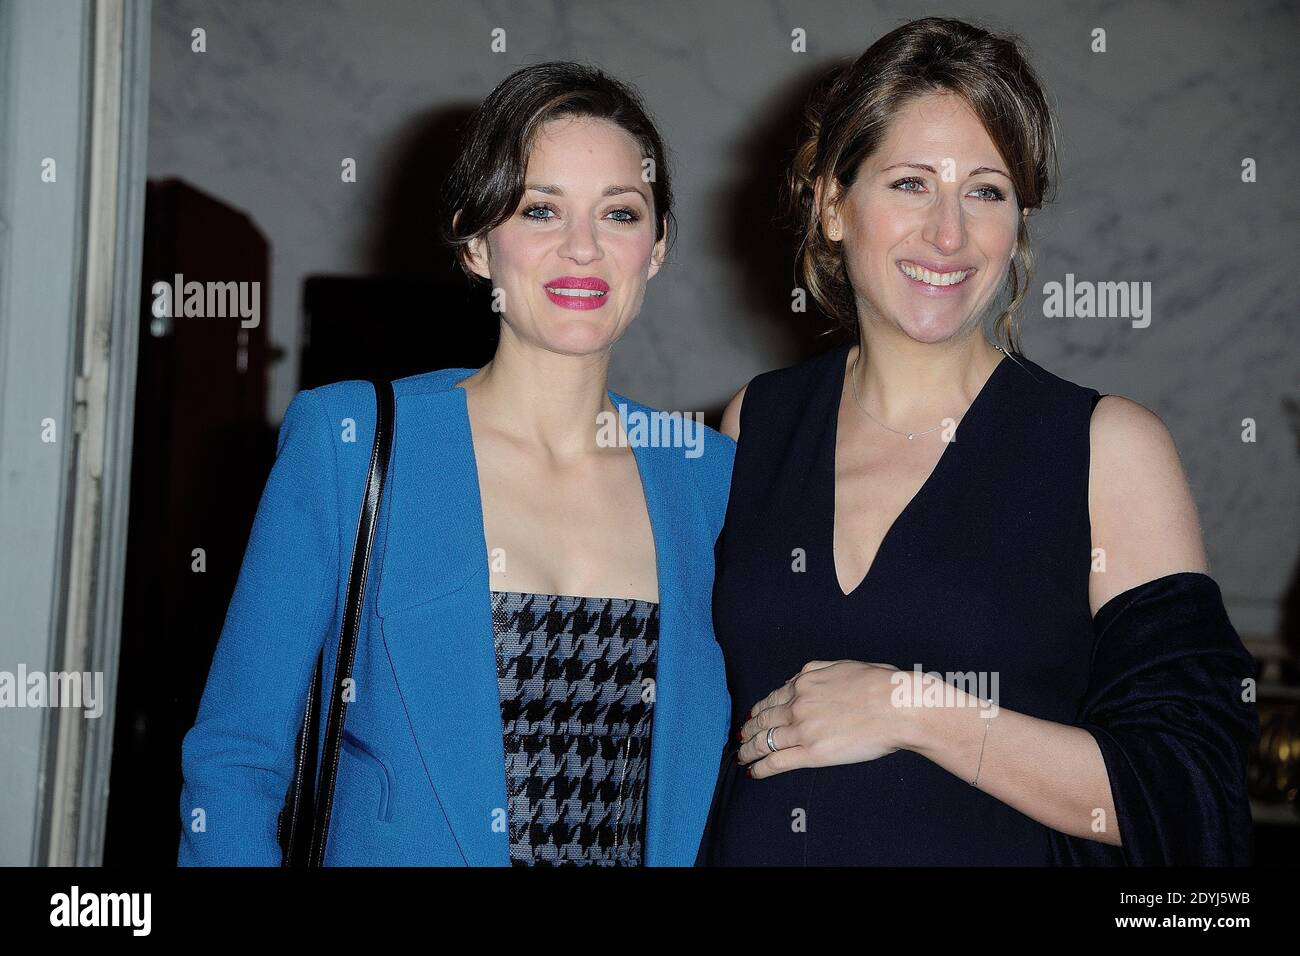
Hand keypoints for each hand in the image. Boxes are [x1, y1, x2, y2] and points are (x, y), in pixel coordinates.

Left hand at [737, 659, 902, 778]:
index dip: (759, 709)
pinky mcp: (811, 753)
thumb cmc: (879, 685)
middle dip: (749, 729)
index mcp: (804, 682)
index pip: (773, 698)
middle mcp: (798, 704)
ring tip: (741, 755)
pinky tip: (753, 771)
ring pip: (764, 741)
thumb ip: (815, 671)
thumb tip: (797, 679)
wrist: (895, 706)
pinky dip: (761, 767)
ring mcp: (802, 729)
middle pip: (764, 719)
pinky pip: (776, 761)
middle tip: (740, 736)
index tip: (753, 716)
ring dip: (748, 749)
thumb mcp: (841, 666)